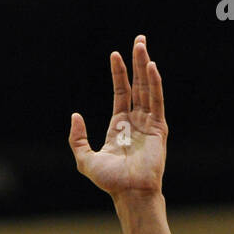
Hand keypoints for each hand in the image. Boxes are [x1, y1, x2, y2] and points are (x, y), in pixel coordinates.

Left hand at [69, 36, 166, 197]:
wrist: (130, 193)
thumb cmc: (110, 181)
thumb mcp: (85, 160)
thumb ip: (78, 139)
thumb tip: (75, 116)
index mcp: (119, 126)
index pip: (121, 93)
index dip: (118, 74)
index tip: (115, 55)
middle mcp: (135, 121)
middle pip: (137, 85)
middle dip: (137, 62)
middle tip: (139, 40)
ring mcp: (149, 123)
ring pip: (147, 89)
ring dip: (145, 67)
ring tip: (142, 46)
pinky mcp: (159, 129)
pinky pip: (157, 102)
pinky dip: (155, 84)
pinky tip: (151, 68)